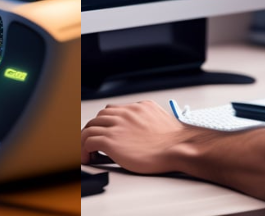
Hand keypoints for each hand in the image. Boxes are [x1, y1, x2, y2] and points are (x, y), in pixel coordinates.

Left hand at [81, 100, 202, 173]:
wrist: (179, 148)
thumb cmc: (175, 140)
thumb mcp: (161, 118)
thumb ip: (147, 118)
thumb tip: (143, 125)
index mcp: (136, 108)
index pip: (111, 110)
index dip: (105, 123)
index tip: (104, 133)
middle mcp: (124, 114)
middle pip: (98, 118)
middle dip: (94, 130)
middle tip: (93, 144)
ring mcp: (116, 126)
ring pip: (89, 128)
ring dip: (86, 140)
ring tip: (88, 152)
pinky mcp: (111, 141)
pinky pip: (88, 141)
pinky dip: (85, 149)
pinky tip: (89, 157)